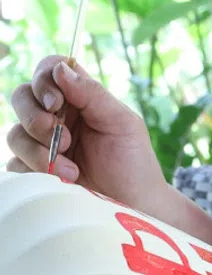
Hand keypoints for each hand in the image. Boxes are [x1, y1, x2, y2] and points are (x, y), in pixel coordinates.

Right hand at [7, 55, 167, 214]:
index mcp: (78, 98)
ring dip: (39, 152)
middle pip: (21, 98)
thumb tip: (61, 69)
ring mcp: (42, 145)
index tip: (56, 103)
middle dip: (35, 117)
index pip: (48, 71)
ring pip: (16, 134)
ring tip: (72, 170)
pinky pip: (14, 166)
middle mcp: (56, 117)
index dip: (44, 80)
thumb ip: (92, 94)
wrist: (134, 205)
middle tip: (62, 138)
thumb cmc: (134, 161)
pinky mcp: (35, 172)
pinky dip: (34, 172)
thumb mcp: (121, 122)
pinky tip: (61, 181)